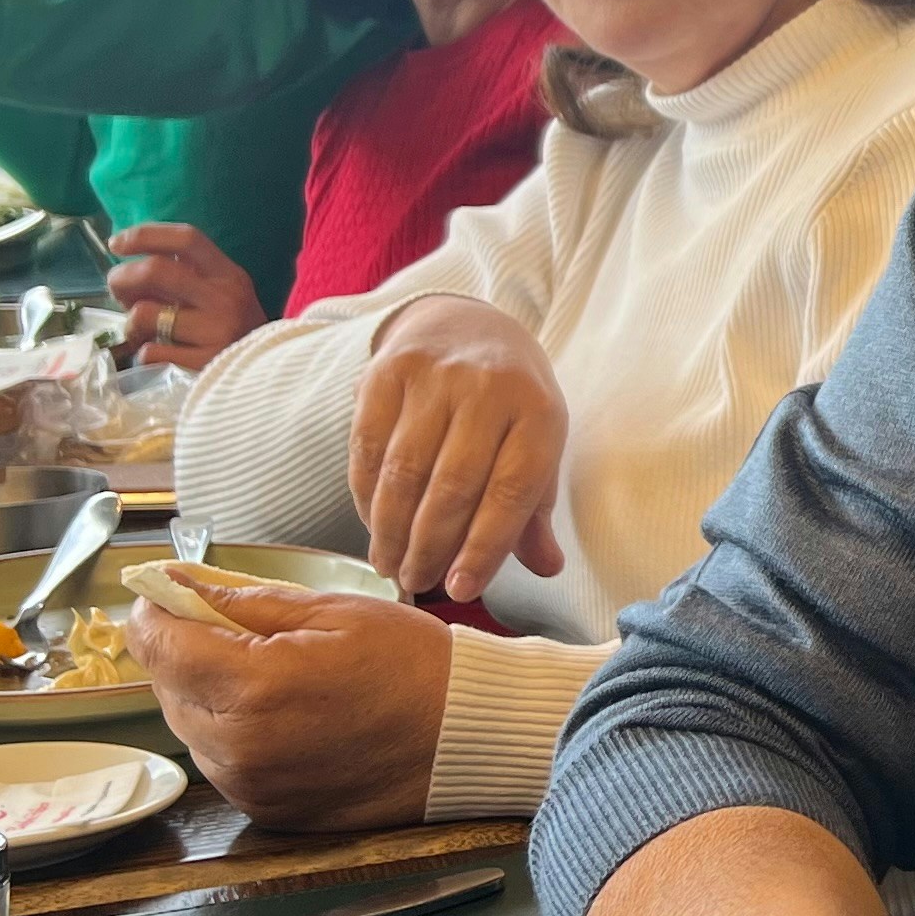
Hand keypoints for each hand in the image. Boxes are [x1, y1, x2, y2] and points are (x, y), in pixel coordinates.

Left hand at [105, 222, 267, 369]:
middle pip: (158, 269)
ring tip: (143, 332)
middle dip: (123, 277)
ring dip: (132, 323)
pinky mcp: (204, 364)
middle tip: (115, 288)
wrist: (268, 374)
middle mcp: (225, 298)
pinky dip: (145, 353)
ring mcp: (217, 332)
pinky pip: (150, 351)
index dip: (145, 235)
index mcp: (228, 274)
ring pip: (145, 314)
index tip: (116, 243)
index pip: (186, 239)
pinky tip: (161, 355)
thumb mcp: (219, 293)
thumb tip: (125, 274)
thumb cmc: (231, 329)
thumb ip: (183, 277)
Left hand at [126, 581, 446, 828]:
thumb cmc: (412, 665)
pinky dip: (235, 732)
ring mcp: (250, 786)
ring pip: (190, 725)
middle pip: (166, 686)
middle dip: (190, 650)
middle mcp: (239, 748)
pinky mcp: (265, 810)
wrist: (467, 738)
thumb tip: (177, 584)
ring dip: (210, 694)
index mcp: (253, 688)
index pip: (156, 643)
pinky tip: (285, 713)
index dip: (157, 608)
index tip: (174, 591)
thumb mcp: (332, 610)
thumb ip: (243, 600)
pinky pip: (221, 761)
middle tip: (242, 628)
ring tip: (273, 674)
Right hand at [348, 293, 566, 599]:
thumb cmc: (509, 404)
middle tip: (417, 582)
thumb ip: (534, 510)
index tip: (461, 590)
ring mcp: (434, 376)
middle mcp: (487, 389)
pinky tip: (373, 524)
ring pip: (404, 471)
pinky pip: (368, 448)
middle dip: (430, 547)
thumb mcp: (537, 445)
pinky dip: (367, 495)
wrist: (465, 325)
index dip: (484, 548)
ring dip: (392, 530)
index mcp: (537, 412)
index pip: (510, 492)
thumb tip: (546, 568)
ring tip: (390, 565)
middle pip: (452, 486)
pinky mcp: (386, 372)